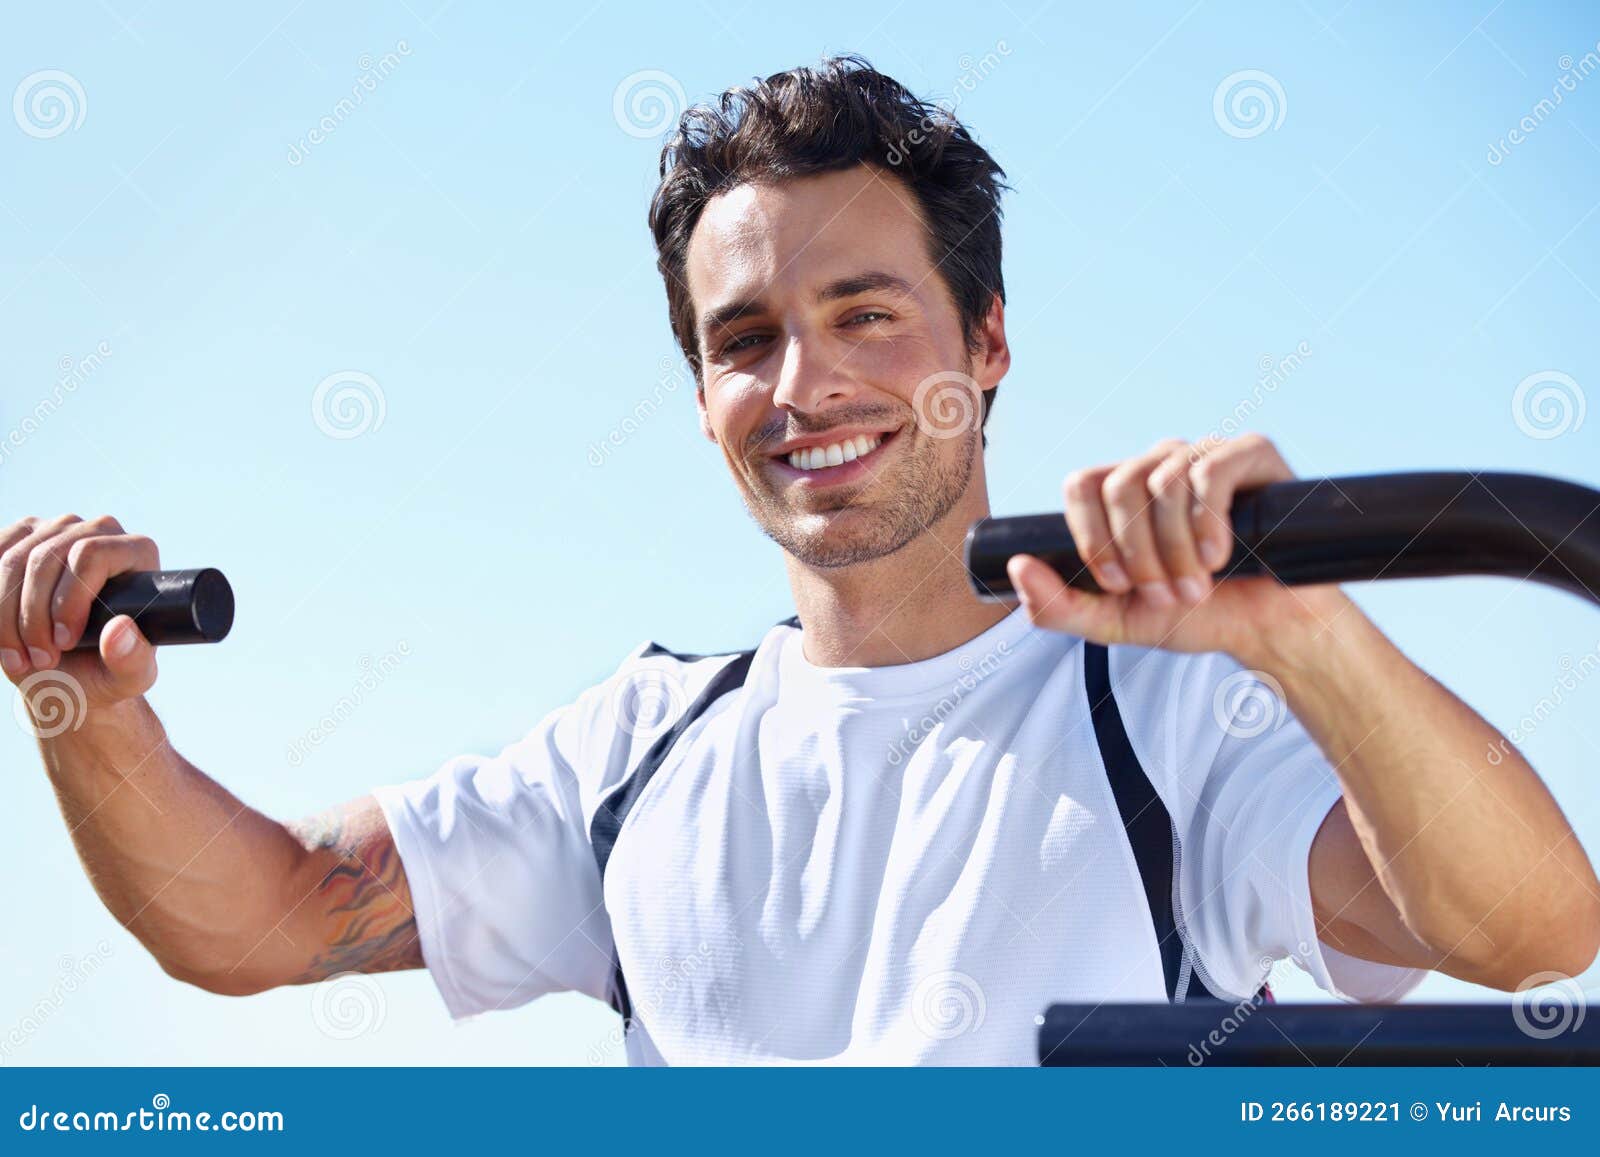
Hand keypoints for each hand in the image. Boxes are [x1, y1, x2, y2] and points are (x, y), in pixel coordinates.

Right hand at [1, 515, 160, 711]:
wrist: (67, 674)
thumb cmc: (104, 673)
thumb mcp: (126, 679)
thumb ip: (132, 660)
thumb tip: (120, 630)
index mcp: (138, 552)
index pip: (91, 554)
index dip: (70, 599)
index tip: (65, 641)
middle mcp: (99, 530)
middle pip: (46, 557)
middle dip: (34, 616)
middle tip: (42, 659)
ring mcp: (56, 529)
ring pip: (11, 561)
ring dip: (6, 617)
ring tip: (21, 658)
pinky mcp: (20, 537)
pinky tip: (2, 637)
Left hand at [1006, 434, 1345, 660]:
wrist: (1268, 627)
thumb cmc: (1194, 615)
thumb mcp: (1114, 622)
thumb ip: (1057, 606)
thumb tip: (1016, 566)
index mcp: (1123, 494)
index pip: (1081, 485)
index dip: (1091, 536)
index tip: (1116, 585)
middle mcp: (1160, 464)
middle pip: (1120, 485)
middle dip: (1138, 553)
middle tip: (1166, 596)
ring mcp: (1204, 455)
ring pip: (1163, 483)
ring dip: (1176, 549)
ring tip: (1197, 587)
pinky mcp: (1250, 455)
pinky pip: (1210, 472)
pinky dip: (1208, 523)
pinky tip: (1221, 557)